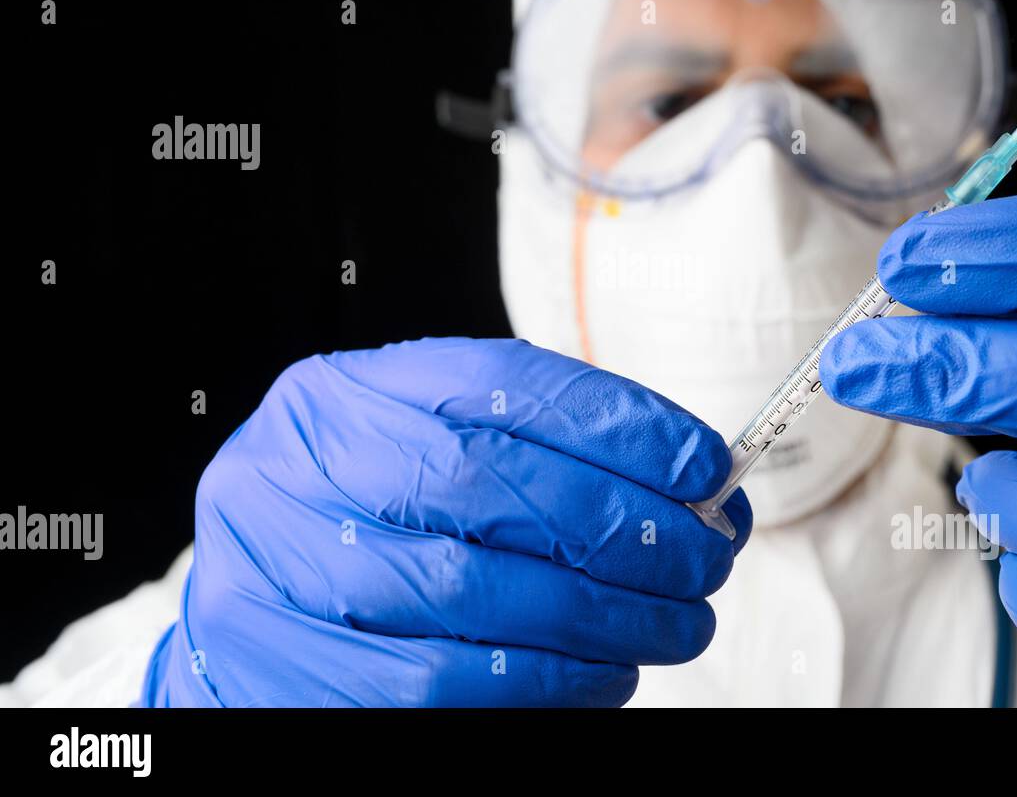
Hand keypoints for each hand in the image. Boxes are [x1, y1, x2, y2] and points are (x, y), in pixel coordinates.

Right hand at [140, 337, 750, 706]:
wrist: (263, 613)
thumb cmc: (373, 530)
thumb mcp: (432, 462)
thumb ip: (537, 460)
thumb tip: (688, 487)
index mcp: (342, 395)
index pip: (495, 381)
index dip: (615, 421)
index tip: (704, 462)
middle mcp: (294, 466)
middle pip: (486, 479)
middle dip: (622, 523)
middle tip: (706, 557)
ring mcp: (276, 567)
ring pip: (470, 587)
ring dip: (603, 612)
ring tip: (679, 622)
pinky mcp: (283, 665)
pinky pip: (441, 682)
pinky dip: (548, 681)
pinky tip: (606, 673)